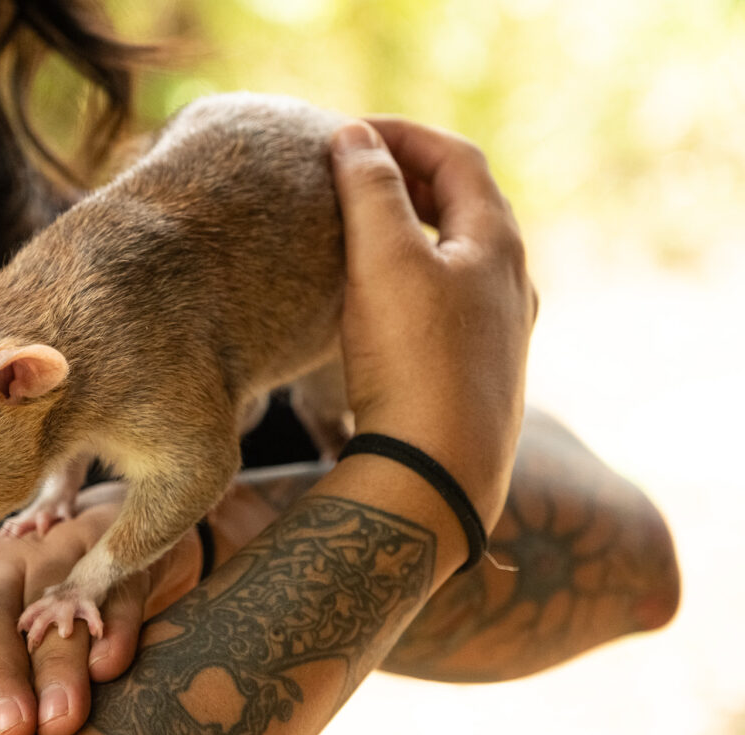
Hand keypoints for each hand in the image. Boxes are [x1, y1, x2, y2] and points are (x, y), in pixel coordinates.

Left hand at [0, 485, 203, 734]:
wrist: (122, 533)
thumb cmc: (56, 608)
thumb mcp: (14, 635)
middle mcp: (5, 567)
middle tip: (11, 733)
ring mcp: (61, 550)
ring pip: (51, 598)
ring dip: (54, 663)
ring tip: (61, 718)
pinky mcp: (117, 548)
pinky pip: (114, 586)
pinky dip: (112, 627)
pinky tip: (109, 667)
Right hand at [330, 117, 537, 526]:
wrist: (439, 474)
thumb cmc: (414, 363)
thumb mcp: (385, 263)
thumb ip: (371, 191)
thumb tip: (356, 137)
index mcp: (498, 243)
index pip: (457, 157)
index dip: (403, 134)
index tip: (349, 132)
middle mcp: (513, 281)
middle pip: (465, 202)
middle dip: (408, 176)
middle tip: (352, 173)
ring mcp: (502, 329)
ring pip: (459, 254)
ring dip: (414, 227)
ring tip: (362, 230)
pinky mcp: (480, 370)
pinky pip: (452, 298)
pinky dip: (416, 274)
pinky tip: (383, 300)